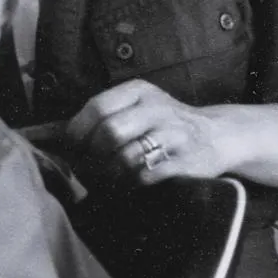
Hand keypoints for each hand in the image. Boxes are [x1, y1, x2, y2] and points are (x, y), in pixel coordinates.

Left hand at [66, 79, 223, 184]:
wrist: (218, 134)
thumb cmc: (164, 123)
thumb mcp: (138, 106)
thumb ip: (105, 116)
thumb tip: (60, 139)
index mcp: (139, 91)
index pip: (98, 107)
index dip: (78, 131)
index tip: (72, 149)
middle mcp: (157, 108)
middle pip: (110, 132)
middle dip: (93, 156)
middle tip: (87, 171)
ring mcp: (175, 134)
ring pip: (127, 156)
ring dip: (110, 174)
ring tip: (105, 181)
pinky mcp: (187, 161)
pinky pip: (147, 176)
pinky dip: (131, 184)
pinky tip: (129, 185)